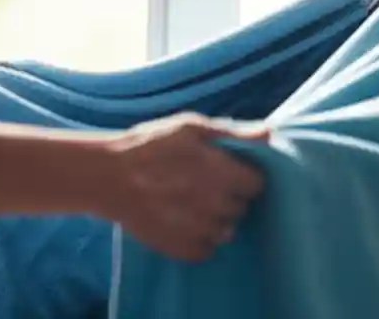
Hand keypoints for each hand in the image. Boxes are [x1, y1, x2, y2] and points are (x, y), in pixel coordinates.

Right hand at [103, 113, 269, 262]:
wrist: (107, 177)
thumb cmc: (149, 145)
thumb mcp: (190, 127)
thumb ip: (234, 133)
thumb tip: (270, 135)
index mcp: (221, 173)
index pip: (258, 184)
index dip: (245, 177)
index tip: (230, 171)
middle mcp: (216, 205)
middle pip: (242, 208)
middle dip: (230, 197)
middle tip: (206, 185)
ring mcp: (200, 230)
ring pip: (227, 231)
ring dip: (216, 219)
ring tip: (192, 204)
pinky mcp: (183, 249)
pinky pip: (207, 250)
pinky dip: (200, 238)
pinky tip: (183, 221)